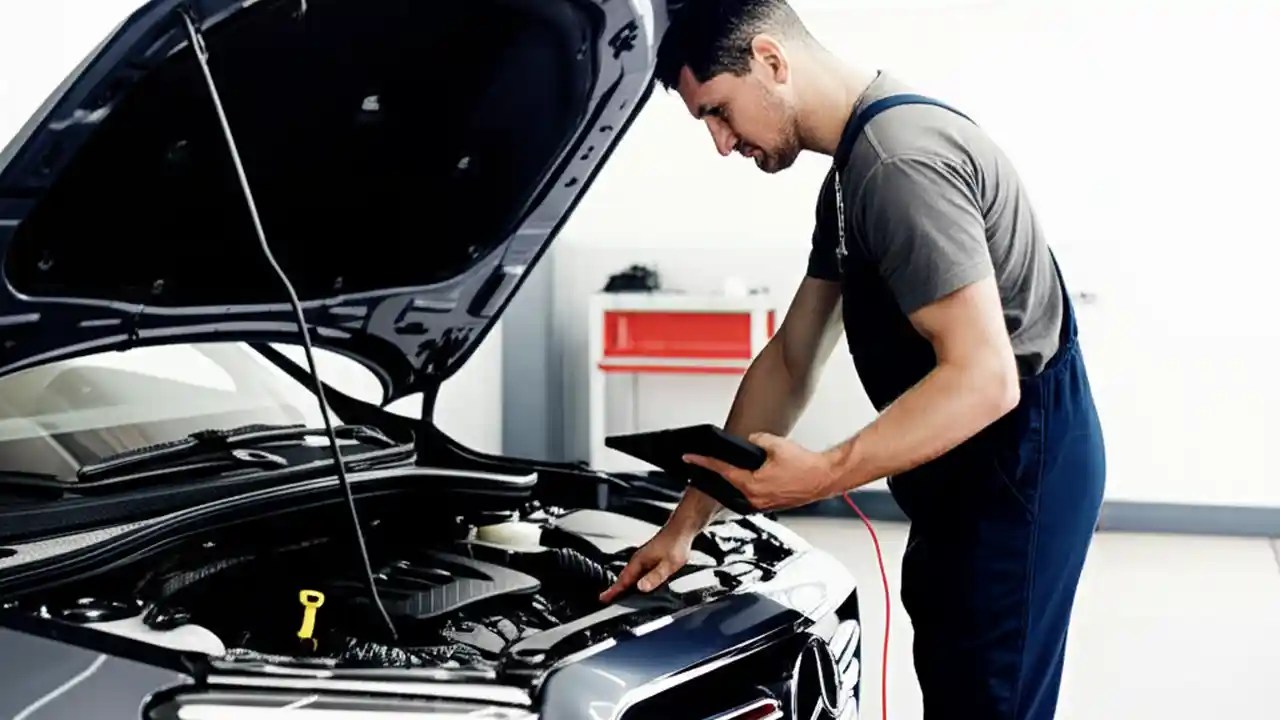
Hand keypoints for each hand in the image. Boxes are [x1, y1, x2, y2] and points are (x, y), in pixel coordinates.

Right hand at [598, 524, 693, 603]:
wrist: (682, 529)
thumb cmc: (676, 544)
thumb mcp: (668, 564)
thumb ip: (655, 576)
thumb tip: (641, 587)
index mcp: (639, 561)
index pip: (623, 580)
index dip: (613, 591)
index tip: (603, 598)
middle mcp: (639, 560)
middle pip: (624, 578)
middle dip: (615, 589)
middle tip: (607, 599)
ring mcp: (644, 559)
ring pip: (630, 575)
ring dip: (624, 585)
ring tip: (618, 595)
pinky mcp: (650, 559)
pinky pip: (637, 572)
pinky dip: (633, 580)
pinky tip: (638, 584)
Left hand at [684, 432, 840, 511]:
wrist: (823, 477)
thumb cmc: (805, 465)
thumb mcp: (775, 444)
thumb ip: (756, 440)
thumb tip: (750, 442)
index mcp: (751, 484)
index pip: (720, 470)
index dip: (702, 462)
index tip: (689, 458)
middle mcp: (754, 498)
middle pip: (727, 484)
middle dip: (717, 473)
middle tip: (705, 464)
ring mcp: (763, 505)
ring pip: (740, 492)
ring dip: (734, 481)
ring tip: (729, 470)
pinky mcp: (772, 505)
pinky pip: (753, 496)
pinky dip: (748, 486)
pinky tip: (751, 478)